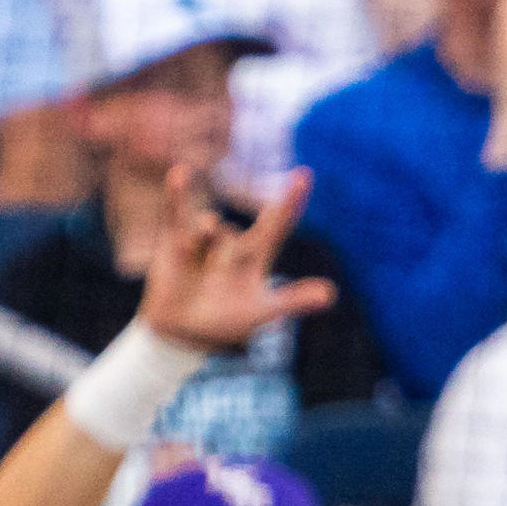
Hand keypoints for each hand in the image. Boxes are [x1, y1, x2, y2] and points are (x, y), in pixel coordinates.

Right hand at [138, 165, 333, 356]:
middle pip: (253, 227)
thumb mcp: (261, 312)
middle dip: (276, 213)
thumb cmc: (225, 321)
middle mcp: (233, 243)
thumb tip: (331, 293)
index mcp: (256, 257)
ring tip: (209, 264)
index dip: (291, 202)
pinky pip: (176, 212)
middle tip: (291, 203)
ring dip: (210, 239)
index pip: (278, 226)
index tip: (305, 174)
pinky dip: (177, 196)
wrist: (182, 331)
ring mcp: (204, 239)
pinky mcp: (175, 239)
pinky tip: (180, 174)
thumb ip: (293, 300)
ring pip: (212, 225)